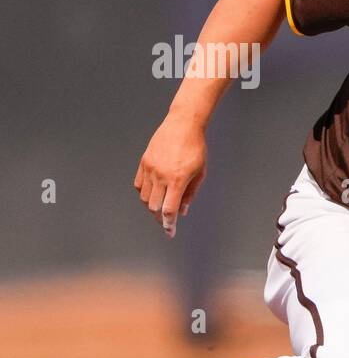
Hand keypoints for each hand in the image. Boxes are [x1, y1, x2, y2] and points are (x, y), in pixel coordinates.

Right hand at [134, 112, 207, 237]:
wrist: (183, 125)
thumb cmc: (196, 148)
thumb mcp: (200, 173)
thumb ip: (190, 193)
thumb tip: (182, 211)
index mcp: (177, 179)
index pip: (169, 209)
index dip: (169, 224)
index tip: (170, 233)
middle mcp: (161, 175)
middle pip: (154, 206)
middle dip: (160, 218)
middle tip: (167, 221)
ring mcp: (150, 168)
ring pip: (144, 197)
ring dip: (151, 206)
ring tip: (161, 207)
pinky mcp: (143, 162)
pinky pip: (139, 185)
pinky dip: (144, 193)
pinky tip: (152, 195)